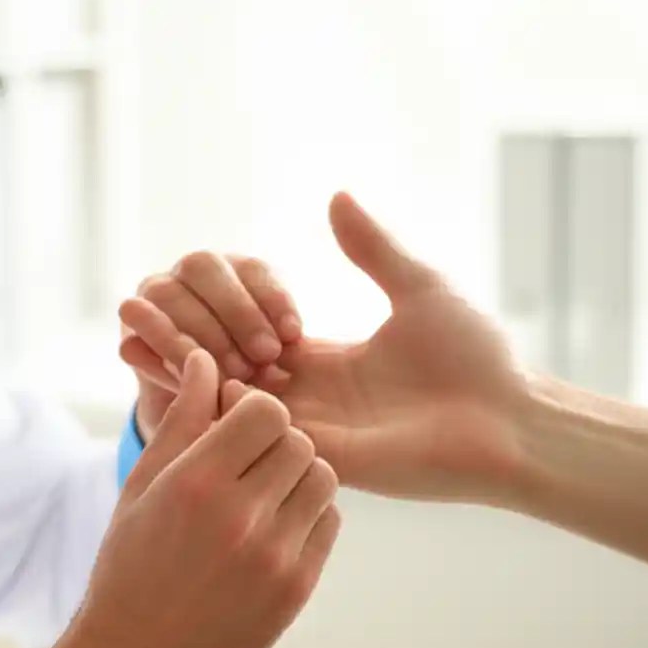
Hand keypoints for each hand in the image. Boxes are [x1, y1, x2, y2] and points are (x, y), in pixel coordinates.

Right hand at [42, 350, 340, 647]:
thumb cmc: (132, 561)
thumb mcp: (144, 484)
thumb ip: (182, 418)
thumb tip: (204, 358)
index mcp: (196, 484)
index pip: (265, 411)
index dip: (254, 406)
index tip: (235, 418)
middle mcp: (240, 518)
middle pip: (298, 440)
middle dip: (276, 438)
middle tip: (250, 453)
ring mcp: (274, 556)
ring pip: (322, 477)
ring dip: (298, 472)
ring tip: (264, 487)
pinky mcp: (297, 587)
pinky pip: (329, 521)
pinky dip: (309, 512)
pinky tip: (274, 522)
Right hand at [118, 193, 529, 504]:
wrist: (509, 419)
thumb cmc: (475, 358)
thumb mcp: (416, 287)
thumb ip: (371, 248)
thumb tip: (337, 195)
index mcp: (327, 361)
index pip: (250, 338)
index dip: (217, 316)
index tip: (186, 290)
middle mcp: (308, 397)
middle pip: (228, 369)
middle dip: (189, 341)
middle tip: (147, 312)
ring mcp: (309, 428)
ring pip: (227, 399)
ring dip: (187, 366)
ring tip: (138, 331)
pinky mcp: (315, 452)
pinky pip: (249, 428)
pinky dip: (208, 399)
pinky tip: (171, 363)